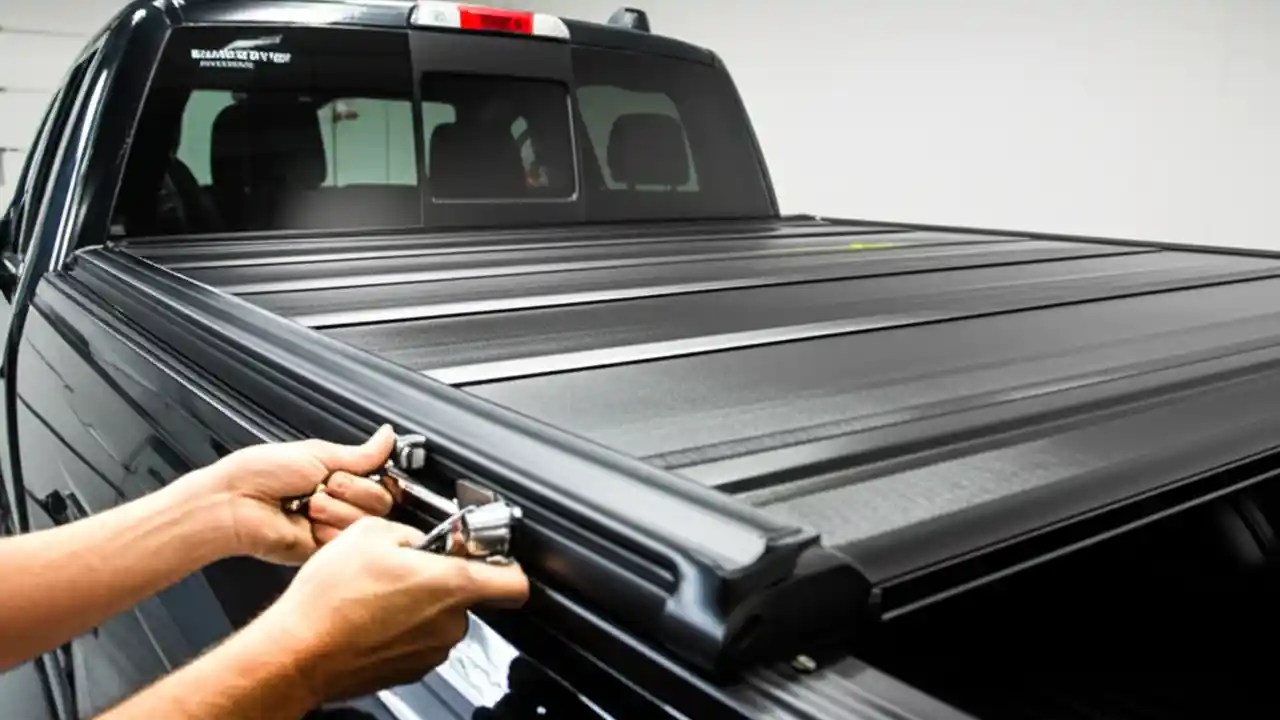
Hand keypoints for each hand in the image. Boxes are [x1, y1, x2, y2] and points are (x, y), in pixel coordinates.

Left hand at [199, 426, 397, 564]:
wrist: (234, 504)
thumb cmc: (261, 473)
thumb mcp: (317, 454)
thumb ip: (361, 454)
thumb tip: (388, 437)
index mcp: (339, 476)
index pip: (381, 480)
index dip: (371, 477)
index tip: (350, 472)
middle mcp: (340, 502)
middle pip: (380, 502)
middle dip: (352, 490)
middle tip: (324, 486)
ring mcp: (332, 528)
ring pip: (366, 522)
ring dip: (337, 510)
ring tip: (308, 505)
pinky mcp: (324, 551)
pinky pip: (347, 541)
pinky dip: (329, 530)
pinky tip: (307, 523)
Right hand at [250, 517, 528, 703]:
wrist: (297, 652)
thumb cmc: (330, 600)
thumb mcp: (371, 533)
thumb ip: (410, 531)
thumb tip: (418, 538)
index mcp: (451, 585)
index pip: (515, 583)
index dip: (509, 566)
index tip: (496, 557)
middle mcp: (449, 623)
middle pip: (469, 596)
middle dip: (444, 579)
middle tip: (409, 568)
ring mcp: (430, 651)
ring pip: (441, 618)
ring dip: (419, 604)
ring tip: (379, 593)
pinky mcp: (410, 670)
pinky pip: (418, 639)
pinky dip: (402, 627)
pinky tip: (371, 616)